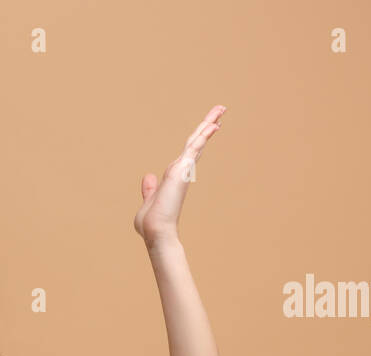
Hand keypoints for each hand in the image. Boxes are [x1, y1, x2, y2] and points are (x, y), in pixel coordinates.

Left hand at [133, 104, 224, 247]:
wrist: (155, 231)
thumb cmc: (151, 222)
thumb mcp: (149, 199)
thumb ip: (150, 188)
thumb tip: (149, 177)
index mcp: (174, 175)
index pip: (188, 151)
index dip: (198, 138)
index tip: (208, 127)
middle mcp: (181, 170)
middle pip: (196, 142)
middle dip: (208, 125)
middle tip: (220, 111)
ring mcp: (183, 170)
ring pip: (198, 141)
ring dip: (209, 124)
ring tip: (221, 110)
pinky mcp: (182, 170)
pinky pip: (195, 148)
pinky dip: (204, 136)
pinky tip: (214, 125)